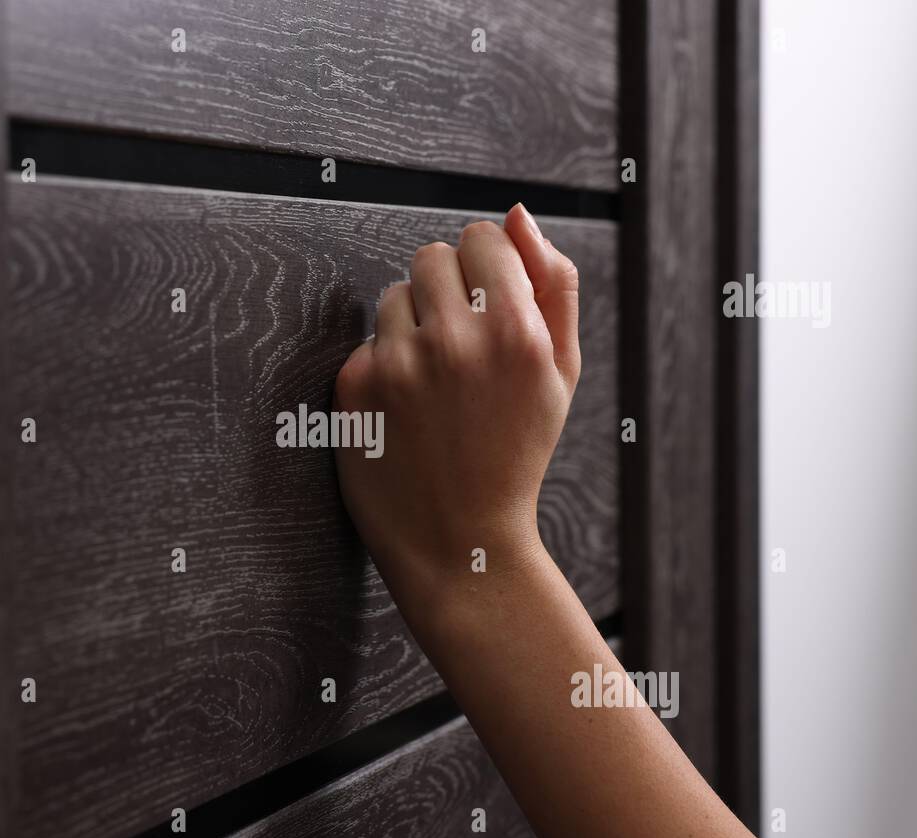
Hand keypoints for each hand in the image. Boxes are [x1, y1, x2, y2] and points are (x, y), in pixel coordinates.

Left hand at [333, 203, 582, 624]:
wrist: (463, 543)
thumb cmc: (517, 452)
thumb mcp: (562, 373)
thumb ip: (553, 284)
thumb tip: (517, 214)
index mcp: (517, 330)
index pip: (481, 237)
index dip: (484, 269)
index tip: (486, 307)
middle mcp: (456, 340)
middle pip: (431, 256)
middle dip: (444, 291)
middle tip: (459, 350)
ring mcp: (399, 364)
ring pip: (393, 296)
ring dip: (410, 327)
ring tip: (433, 386)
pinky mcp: (355, 388)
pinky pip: (366, 342)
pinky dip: (382, 368)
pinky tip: (403, 412)